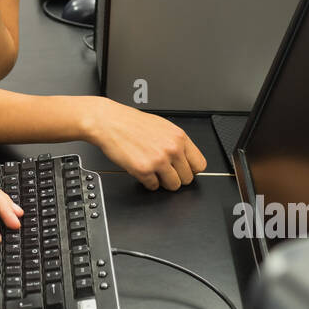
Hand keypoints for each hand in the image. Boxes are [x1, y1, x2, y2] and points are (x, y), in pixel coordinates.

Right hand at [85, 98, 206, 189]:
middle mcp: (172, 149)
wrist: (109, 122)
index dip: (190, 169)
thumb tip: (186, 159)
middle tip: (165, 172)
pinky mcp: (144, 170)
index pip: (199, 165)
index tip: (183, 170)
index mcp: (179, 137)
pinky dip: (147, 182)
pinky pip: (153, 186)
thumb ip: (176, 142)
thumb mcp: (162, 126)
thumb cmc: (131, 123)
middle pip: (187, 178)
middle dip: (176, 177)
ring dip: (163, 182)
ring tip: (154, 172)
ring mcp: (159, 160)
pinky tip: (141, 170)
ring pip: (173, 186)